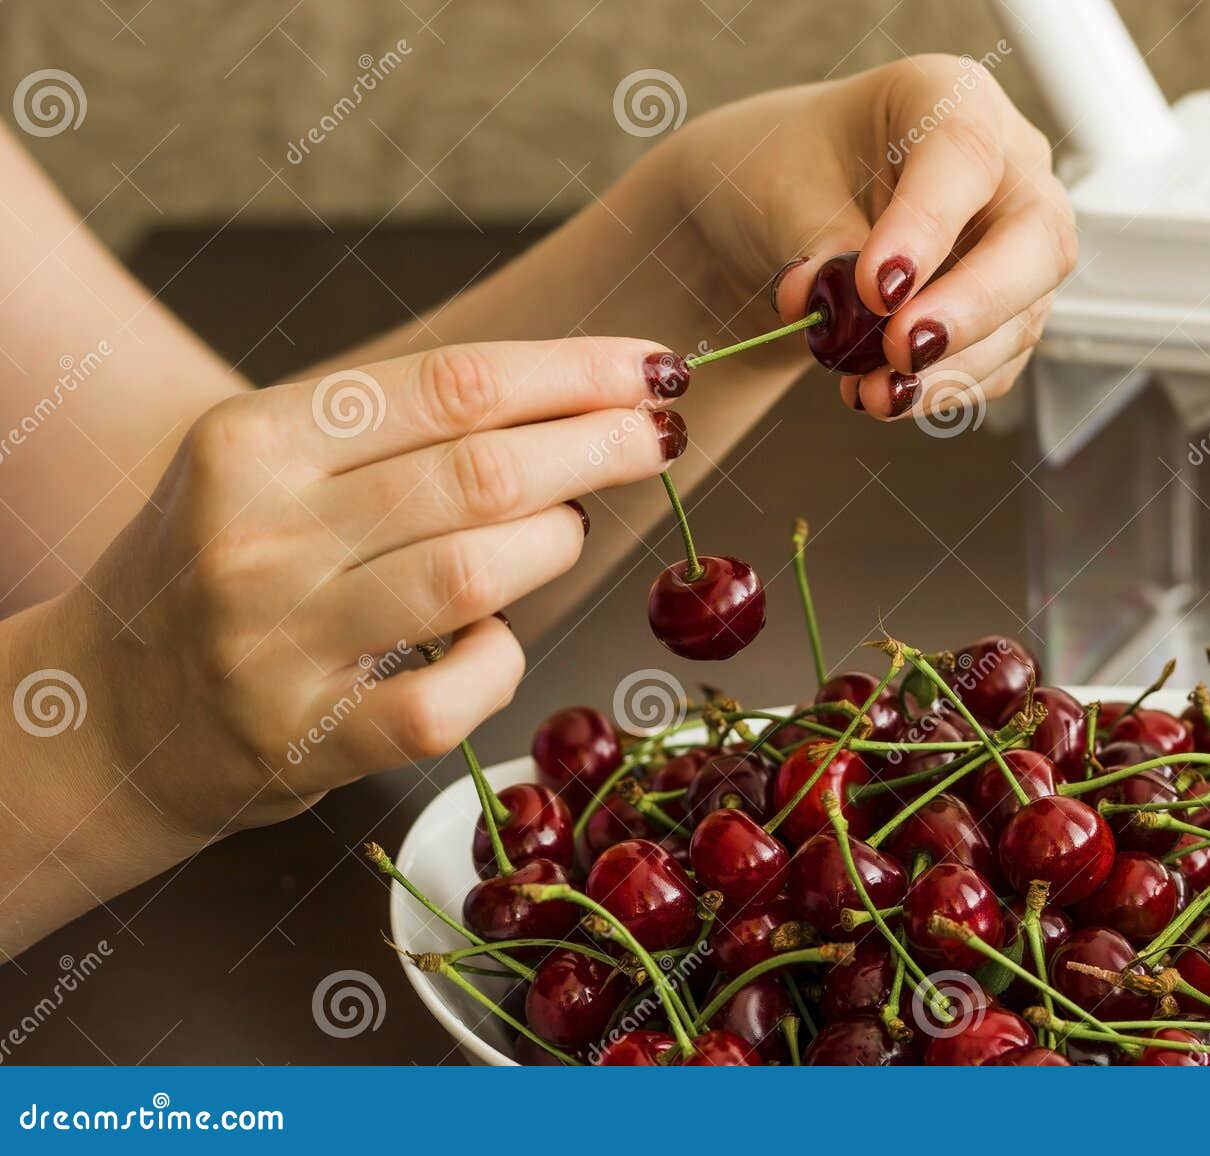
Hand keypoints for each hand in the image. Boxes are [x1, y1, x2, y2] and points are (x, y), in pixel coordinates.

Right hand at [18, 338, 686, 848]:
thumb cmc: (229, 565)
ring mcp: (278, 643)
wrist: (118, 709)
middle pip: (481, 473)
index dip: (575, 373)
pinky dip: (501, 659)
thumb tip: (577, 398)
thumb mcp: (274, 468)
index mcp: (254, 441)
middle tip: (656, 435)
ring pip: (476, 573)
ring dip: (554, 543)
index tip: (652, 368)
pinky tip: (497, 637)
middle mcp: (259, 533)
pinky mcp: (306, 740)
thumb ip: (399, 432)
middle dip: (598, 446)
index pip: (452, 385)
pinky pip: (449, 697)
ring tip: (562, 530)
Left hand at [656, 54, 1074, 418]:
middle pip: (1036, 239)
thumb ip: (815, 242)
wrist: (786, 212)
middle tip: (902, 350)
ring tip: (870, 393)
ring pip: (1022, 314)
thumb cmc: (791, 170)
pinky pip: (996, 362)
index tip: (876, 288)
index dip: (927, 226)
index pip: (965, 156)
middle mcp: (1006, 170)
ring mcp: (1016, 245)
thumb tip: (827, 301)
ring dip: (950, 367)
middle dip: (972, 306)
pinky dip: (943, 389)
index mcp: (952, 102)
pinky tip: (882, 396)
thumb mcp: (784, 189)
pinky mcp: (1005, 312)